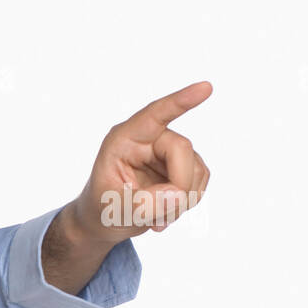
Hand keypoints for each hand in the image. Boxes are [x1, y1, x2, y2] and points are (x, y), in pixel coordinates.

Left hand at [63, 80, 212, 242]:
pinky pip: (200, 182)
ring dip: (182, 200)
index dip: (180, 101)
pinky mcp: (182, 167)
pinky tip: (164, 214)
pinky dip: (186, 203)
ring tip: (155, 216)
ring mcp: (168, 152)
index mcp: (125, 139)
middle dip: (179, 185)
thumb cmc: (101, 207)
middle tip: (160, 216)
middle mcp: (149, 139)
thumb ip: (141, 203)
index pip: (155, 114)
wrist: (105, 220)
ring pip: (196, 169)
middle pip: (182, 149)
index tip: (205, 88)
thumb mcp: (112, 209)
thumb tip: (178, 195)